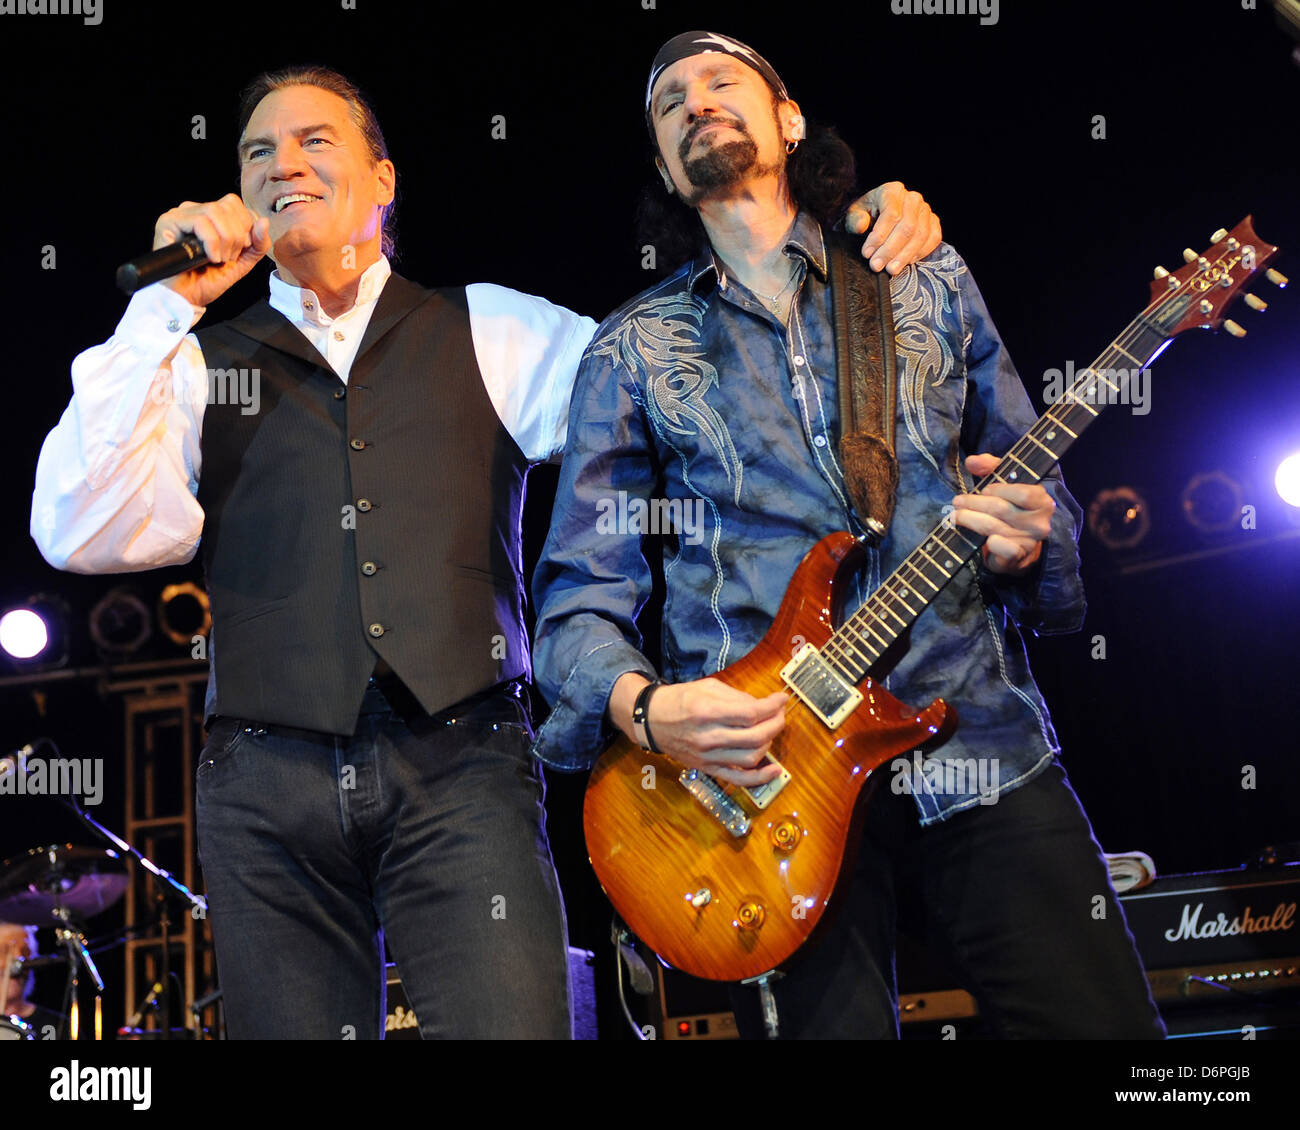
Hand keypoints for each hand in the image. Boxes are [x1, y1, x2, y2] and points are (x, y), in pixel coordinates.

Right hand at [153, 194, 270, 307]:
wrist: (189, 298)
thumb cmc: (210, 280)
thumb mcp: (243, 261)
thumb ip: (258, 243)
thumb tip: (264, 221)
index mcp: (211, 215)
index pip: (233, 203)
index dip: (244, 225)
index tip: (241, 249)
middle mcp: (194, 210)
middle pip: (227, 205)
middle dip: (237, 235)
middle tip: (229, 257)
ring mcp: (180, 214)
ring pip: (214, 211)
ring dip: (225, 240)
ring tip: (219, 259)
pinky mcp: (169, 222)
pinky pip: (199, 221)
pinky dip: (211, 242)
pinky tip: (210, 258)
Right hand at [609, 673, 785, 786]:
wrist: (651, 721)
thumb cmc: (679, 700)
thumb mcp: (707, 686)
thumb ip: (736, 696)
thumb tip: (762, 706)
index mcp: (707, 711)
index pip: (750, 713)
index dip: (772, 706)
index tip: (781, 699)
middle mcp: (708, 736)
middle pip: (755, 736)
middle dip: (776, 723)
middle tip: (780, 714)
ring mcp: (708, 756)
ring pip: (751, 757)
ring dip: (769, 743)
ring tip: (771, 731)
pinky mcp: (708, 769)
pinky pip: (738, 779)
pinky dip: (760, 778)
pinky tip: (775, 771)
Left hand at [844, 181, 941, 274]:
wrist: (879, 214)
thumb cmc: (867, 214)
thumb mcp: (854, 214)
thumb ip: (855, 219)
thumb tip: (861, 225)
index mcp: (893, 191)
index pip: (891, 214)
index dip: (879, 237)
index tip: (867, 254)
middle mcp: (913, 198)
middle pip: (907, 227)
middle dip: (891, 250)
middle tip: (877, 266)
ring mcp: (926, 210)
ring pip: (920, 235)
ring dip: (905, 256)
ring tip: (890, 269)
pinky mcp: (934, 223)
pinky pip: (933, 239)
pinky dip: (921, 253)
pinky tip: (906, 262)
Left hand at [952, 453, 1054, 574]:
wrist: (1019, 547)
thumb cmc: (1010, 508)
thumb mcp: (1004, 482)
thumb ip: (991, 467)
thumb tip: (972, 461)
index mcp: (1041, 501)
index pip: (1022, 493)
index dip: (998, 490)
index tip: (983, 490)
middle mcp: (1039, 522)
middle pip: (1001, 509)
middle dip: (974, 503)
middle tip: (957, 502)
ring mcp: (1030, 541)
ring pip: (994, 527)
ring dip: (970, 519)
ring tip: (956, 515)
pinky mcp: (1018, 557)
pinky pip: (1005, 548)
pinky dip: (993, 544)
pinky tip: (983, 540)